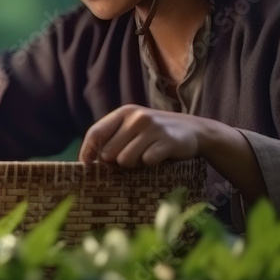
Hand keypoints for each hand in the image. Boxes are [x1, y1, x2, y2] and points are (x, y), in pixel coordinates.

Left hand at [78, 104, 208, 166]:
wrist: (193, 130)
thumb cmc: (155, 133)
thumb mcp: (133, 127)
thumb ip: (113, 138)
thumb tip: (87, 161)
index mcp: (124, 112)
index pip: (95, 133)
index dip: (87, 152)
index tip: (85, 167)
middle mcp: (136, 117)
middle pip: (109, 153)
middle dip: (116, 162)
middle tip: (131, 157)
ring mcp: (153, 128)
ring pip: (126, 160)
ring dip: (134, 165)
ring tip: (145, 156)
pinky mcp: (168, 141)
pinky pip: (147, 162)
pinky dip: (151, 165)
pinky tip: (159, 157)